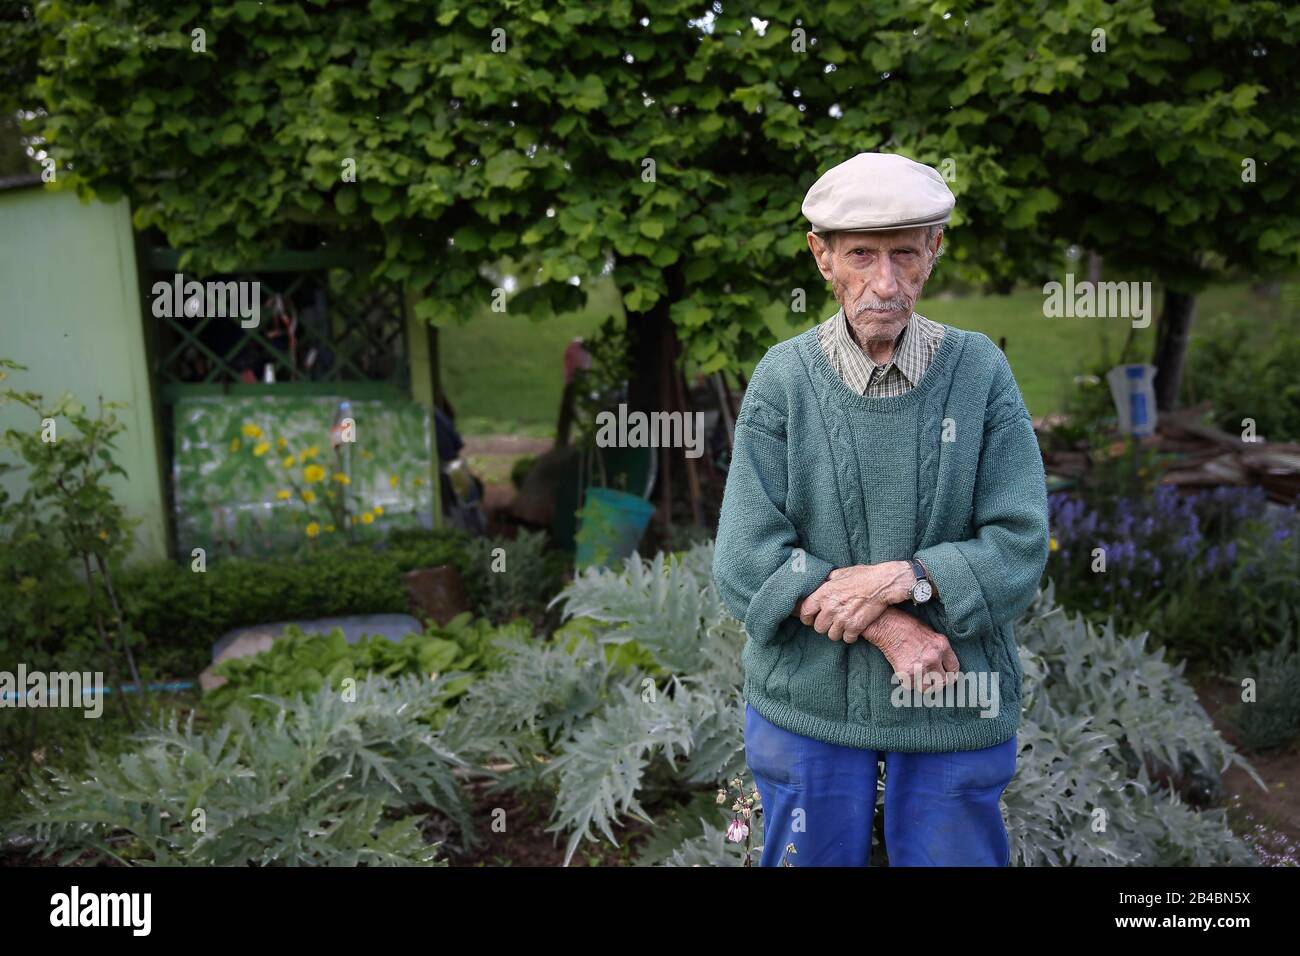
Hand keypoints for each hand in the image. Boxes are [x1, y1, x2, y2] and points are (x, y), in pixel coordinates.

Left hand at [793, 561, 913, 642]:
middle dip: (823, 625)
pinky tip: (853, 629)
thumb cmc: (863, 575)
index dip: (806, 617)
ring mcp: (843, 619)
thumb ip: (826, 582)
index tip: (810, 618)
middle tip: (830, 621)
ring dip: (837, 632)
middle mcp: (830, 607)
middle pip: (818, 627)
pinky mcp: (856, 626)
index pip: (805, 611)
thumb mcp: (840, 573)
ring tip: (842, 625)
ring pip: (831, 635)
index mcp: (824, 593)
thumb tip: (817, 585)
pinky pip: (847, 639)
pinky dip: (850, 636)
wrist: (883, 583)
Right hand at [870, 607, 960, 690]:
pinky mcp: (906, 673)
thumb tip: (941, 664)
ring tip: (920, 680)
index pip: (954, 668)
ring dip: (924, 686)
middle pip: (943, 682)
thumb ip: (938, 649)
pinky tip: (907, 675)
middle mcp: (933, 658)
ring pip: (928, 688)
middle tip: (933, 681)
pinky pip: (912, 686)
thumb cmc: (906, 625)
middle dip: (939, 682)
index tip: (946, 676)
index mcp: (942, 646)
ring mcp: (920, 667)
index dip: (950, 674)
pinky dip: (909, 683)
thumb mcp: (930, 632)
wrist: (886, 625)